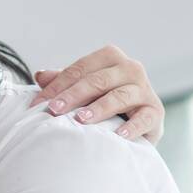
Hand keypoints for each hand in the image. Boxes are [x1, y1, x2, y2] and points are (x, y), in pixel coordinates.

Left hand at [32, 45, 164, 142]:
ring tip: (82, 119)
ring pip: (120, 95)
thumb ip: (64, 81)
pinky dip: (133, 126)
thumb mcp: (83, 90)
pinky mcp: (155, 111)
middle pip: (98, 80)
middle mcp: (130, 68)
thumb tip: (40, 75)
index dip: (57, 86)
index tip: (37, 104)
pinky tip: (119, 135)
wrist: (136, 123)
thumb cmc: (104, 101)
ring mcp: (145, 89)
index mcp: (110, 57)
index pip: (79, 69)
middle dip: (73, 96)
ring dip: (100, 108)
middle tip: (54, 110)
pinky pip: (145, 117)